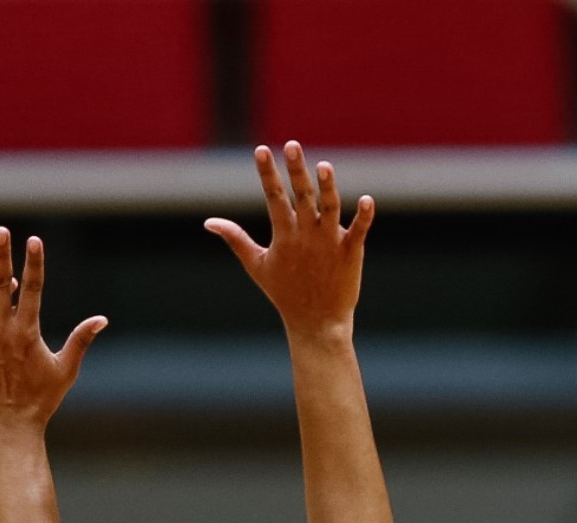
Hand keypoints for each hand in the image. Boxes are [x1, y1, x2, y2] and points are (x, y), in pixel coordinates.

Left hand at [0, 227, 106, 439]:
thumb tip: (102, 319)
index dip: (33, 263)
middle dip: (2, 256)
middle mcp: (3, 330)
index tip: (33, 239)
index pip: (32, 289)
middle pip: (2, 285)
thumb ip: (80, 341)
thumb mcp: (66, 370)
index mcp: (28, 332)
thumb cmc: (40, 400)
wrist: (8, 425)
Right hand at [205, 141, 374, 341]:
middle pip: (302, 197)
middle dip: (296, 171)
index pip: (274, 197)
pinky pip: (360, 231)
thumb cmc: (284, 293)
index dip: (267, 173)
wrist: (317, 323)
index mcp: (284, 235)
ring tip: (324, 166)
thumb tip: (209, 222)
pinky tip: (367, 200)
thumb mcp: (257, 265)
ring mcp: (331, 243)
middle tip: (292, 145)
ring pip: (331, 209)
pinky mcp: (351, 252)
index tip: (261, 150)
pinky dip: (365, 216)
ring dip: (328, 188)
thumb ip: (235, 239)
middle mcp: (307, 235)